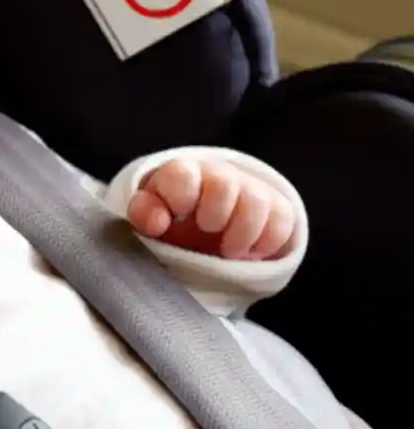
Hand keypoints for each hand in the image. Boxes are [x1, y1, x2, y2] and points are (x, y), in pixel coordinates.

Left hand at [126, 157, 295, 260]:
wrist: (204, 224)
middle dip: (215, 213)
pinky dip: (267, 243)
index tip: (179, 216)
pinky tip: (250, 254)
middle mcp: (218, 175)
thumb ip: (145, 214)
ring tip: (228, 252)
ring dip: (243, 232)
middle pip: (223, 183)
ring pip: (257, 201)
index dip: (181, 196)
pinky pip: (283, 219)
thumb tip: (155, 221)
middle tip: (207, 231)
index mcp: (182, 174)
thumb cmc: (172, 220)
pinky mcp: (276, 208)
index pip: (182, 174)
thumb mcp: (151, 218)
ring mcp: (250, 189)